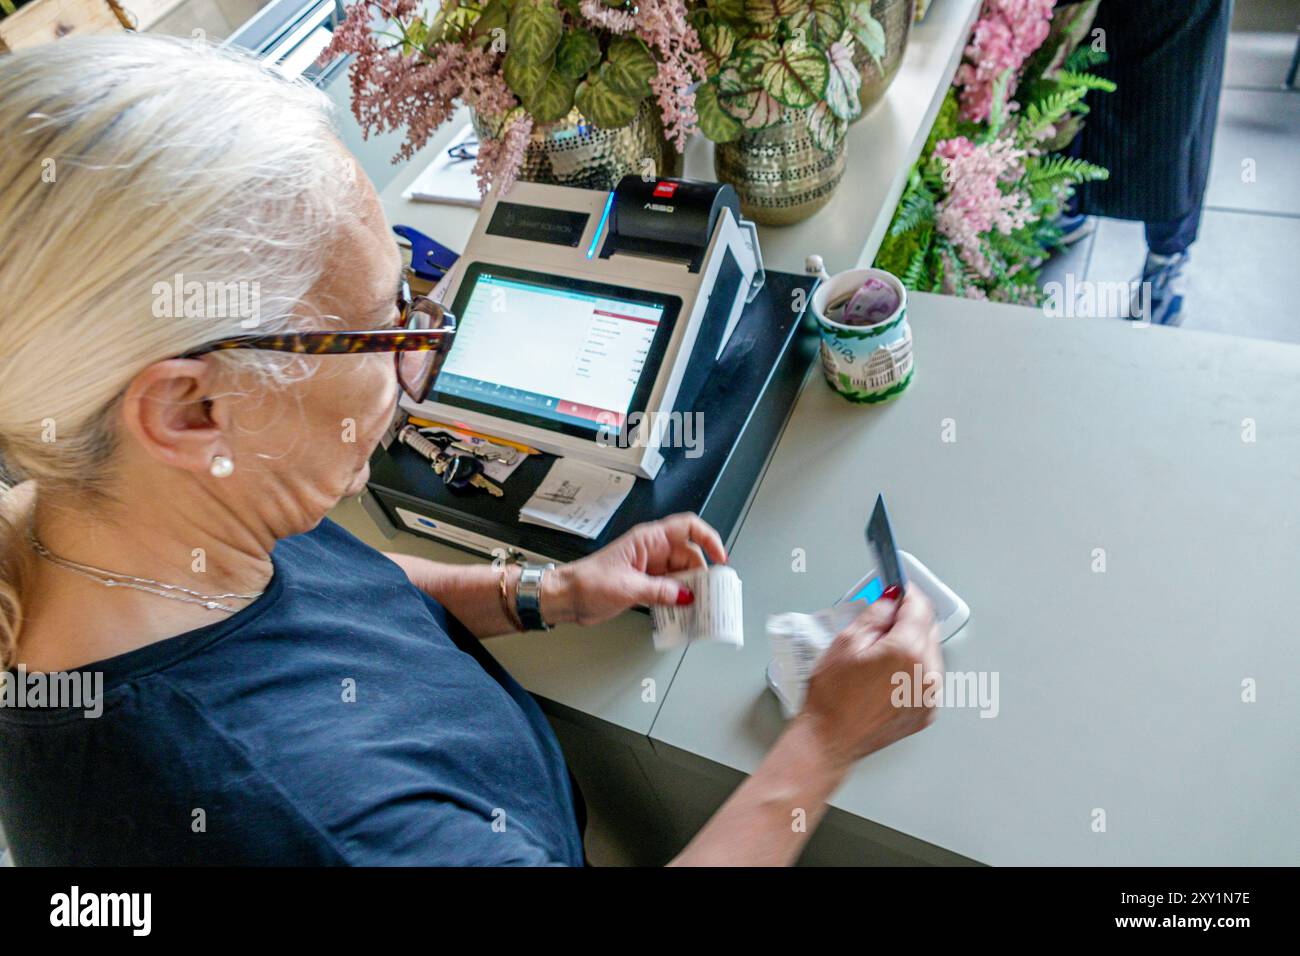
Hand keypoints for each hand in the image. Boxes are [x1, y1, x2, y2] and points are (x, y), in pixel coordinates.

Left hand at [542, 512, 727, 626]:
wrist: (567, 597)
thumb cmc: (587, 582)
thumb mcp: (627, 587)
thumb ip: (660, 591)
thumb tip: (686, 595)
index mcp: (648, 540)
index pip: (687, 527)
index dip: (708, 538)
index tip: (720, 557)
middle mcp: (652, 551)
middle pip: (690, 555)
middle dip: (702, 574)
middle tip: (709, 594)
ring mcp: (650, 568)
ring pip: (683, 575)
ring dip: (691, 590)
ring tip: (698, 606)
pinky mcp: (646, 585)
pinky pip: (671, 589)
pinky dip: (679, 600)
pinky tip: (682, 612)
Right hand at [795, 589, 942, 771]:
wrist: (830, 739)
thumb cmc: (832, 697)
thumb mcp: (846, 642)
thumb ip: (876, 614)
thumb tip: (891, 600)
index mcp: (907, 652)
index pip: (920, 608)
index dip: (908, 593)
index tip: (899, 588)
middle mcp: (926, 674)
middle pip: (929, 629)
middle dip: (909, 619)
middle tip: (883, 621)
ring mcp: (930, 696)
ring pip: (931, 653)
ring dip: (913, 645)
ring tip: (880, 654)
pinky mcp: (927, 711)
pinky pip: (928, 678)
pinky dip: (914, 669)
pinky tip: (887, 675)